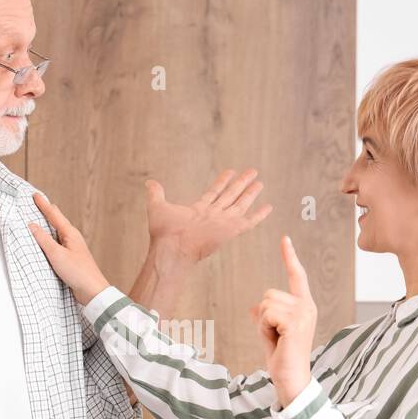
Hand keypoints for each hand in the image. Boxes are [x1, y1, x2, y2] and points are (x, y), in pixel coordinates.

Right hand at [27, 193, 110, 304]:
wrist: (92, 291)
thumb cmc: (77, 272)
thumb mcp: (56, 254)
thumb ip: (43, 239)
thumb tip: (32, 225)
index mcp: (70, 233)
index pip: (54, 214)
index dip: (43, 204)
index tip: (35, 195)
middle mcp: (72, 238)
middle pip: (57, 220)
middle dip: (46, 211)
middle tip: (37, 203)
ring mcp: (72, 248)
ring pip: (57, 232)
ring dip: (48, 225)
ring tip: (39, 219)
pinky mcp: (70, 258)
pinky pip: (57, 243)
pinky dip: (49, 238)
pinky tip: (46, 242)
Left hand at [145, 169, 272, 269]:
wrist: (171, 247)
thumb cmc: (163, 232)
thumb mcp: (158, 206)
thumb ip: (156, 193)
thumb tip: (149, 182)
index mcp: (200, 210)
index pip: (214, 192)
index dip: (223, 181)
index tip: (231, 171)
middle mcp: (213, 216)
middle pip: (231, 195)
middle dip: (241, 183)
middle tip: (253, 171)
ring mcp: (223, 223)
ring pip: (240, 204)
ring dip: (250, 193)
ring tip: (260, 181)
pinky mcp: (230, 230)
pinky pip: (248, 222)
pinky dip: (259, 215)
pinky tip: (268, 207)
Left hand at [250, 236, 316, 407]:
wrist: (291, 377)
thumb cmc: (282, 356)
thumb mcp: (269, 332)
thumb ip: (265, 316)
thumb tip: (254, 307)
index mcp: (304, 305)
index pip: (297, 276)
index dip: (289, 257)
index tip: (284, 239)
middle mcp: (307, 306)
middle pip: (269, 293)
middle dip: (264, 314)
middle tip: (274, 335)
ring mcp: (303, 313)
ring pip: (266, 303)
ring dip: (263, 323)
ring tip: (276, 338)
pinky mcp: (295, 322)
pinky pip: (267, 314)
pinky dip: (264, 328)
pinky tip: (276, 340)